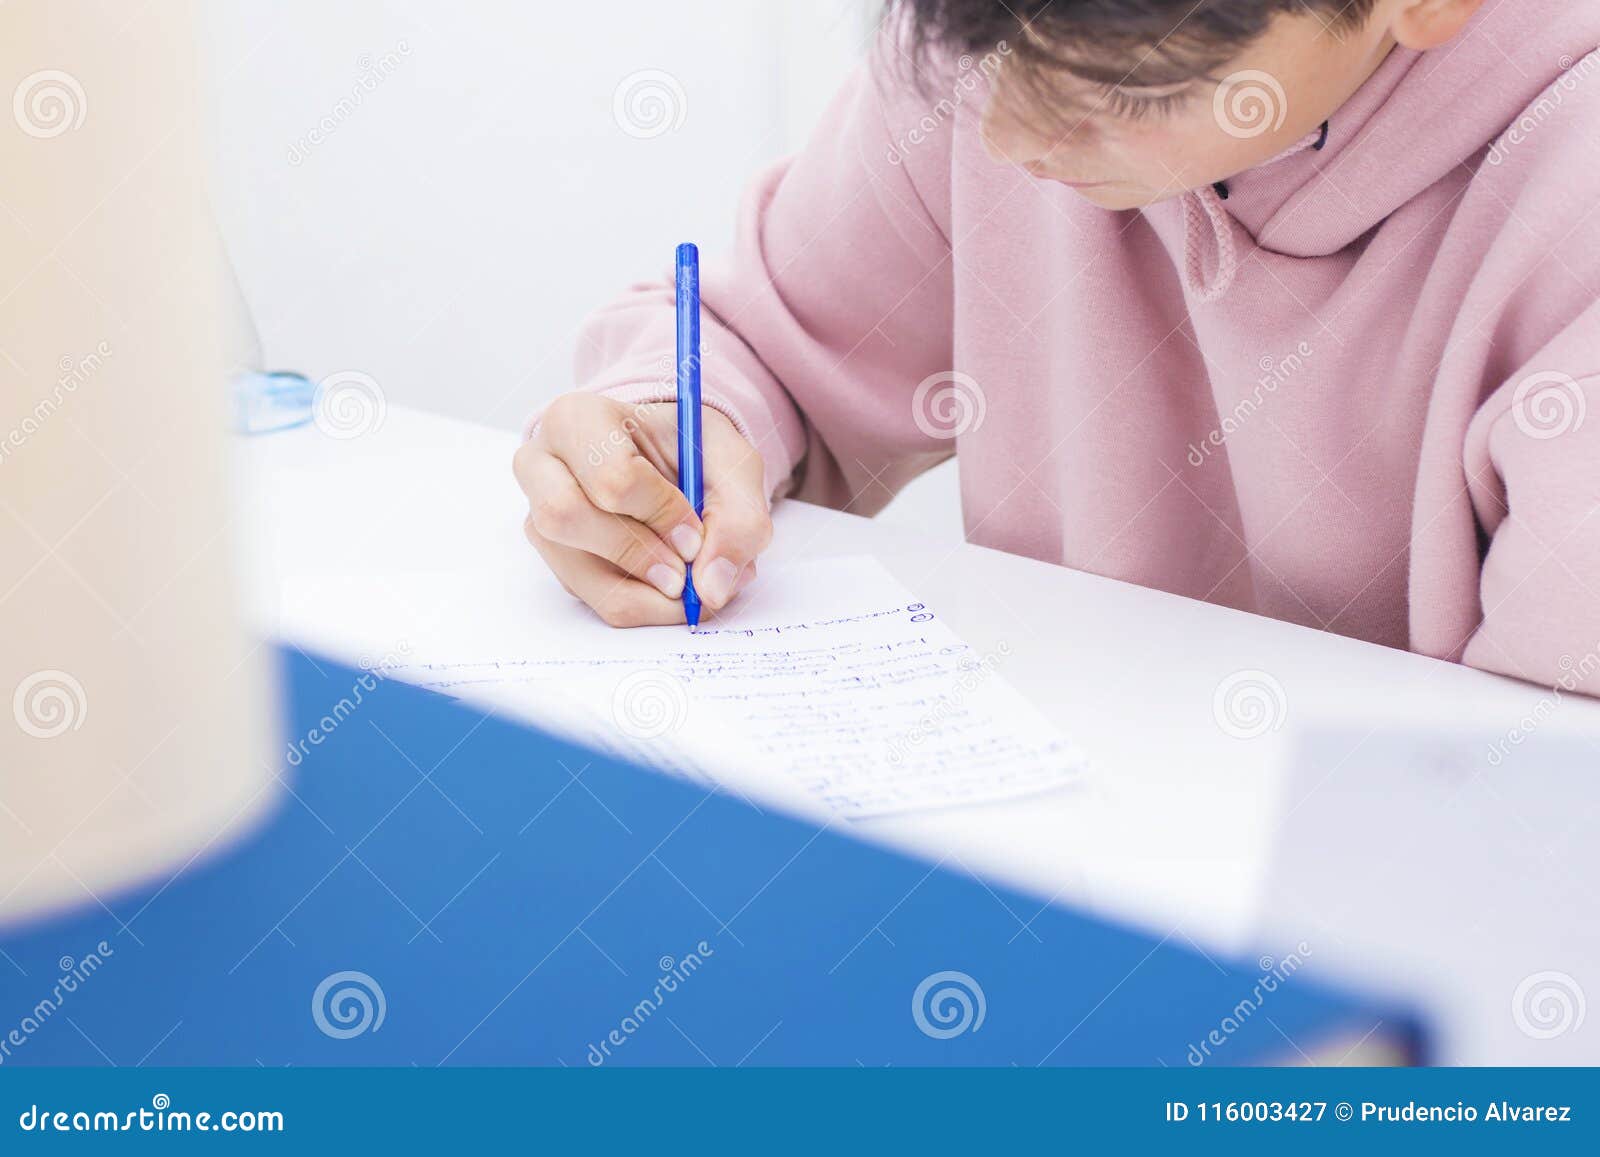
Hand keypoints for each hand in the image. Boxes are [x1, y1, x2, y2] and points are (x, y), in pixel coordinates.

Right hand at [514, 393, 771, 625]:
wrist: (671, 457)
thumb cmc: (693, 450)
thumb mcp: (734, 465)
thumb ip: (739, 519)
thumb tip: (712, 589)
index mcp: (579, 419)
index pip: (609, 475)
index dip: (661, 515)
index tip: (696, 534)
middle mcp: (541, 465)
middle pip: (565, 518)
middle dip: (639, 556)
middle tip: (685, 572)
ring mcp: (539, 515)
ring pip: (576, 571)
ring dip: (644, 591)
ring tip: (688, 583)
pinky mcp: (555, 558)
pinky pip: (591, 598)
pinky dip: (642, 603)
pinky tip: (671, 585)